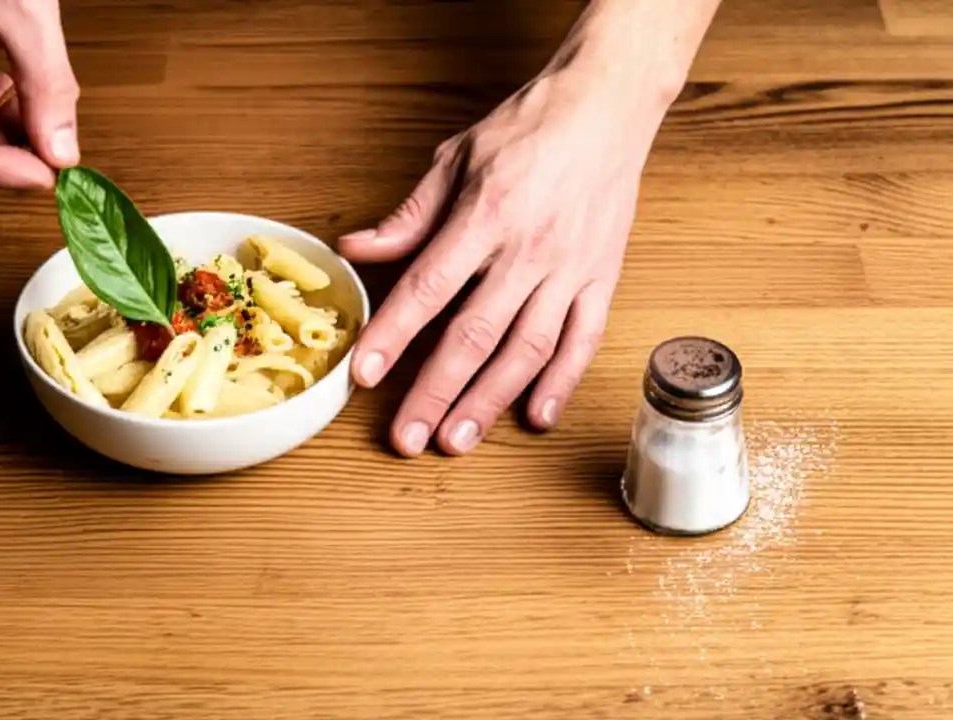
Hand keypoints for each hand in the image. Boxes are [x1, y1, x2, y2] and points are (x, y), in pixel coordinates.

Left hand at [339, 66, 671, 456]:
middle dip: (436, 392)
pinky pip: (583, 340)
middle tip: (407, 440)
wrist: (607, 106)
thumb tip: (355, 250)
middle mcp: (530, 250)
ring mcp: (572, 269)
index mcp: (486, 215)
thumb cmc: (527, 130)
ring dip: (490, 401)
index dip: (394, 334)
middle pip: (475, 335)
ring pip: (527, 349)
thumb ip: (408, 216)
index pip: (429, 287)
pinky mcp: (604, 279)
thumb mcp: (455, 159)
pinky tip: (536, 418)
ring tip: (456, 441)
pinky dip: (561, 383)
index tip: (365, 374)